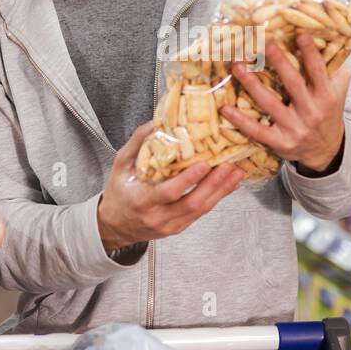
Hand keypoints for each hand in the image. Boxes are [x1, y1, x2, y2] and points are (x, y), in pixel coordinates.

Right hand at [97, 121, 244, 251]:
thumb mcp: (119, 165)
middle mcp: (157, 216)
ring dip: (221, 190)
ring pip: (201, 209)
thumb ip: (138, 143)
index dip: (189, 180)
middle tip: (230, 165)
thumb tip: (158, 121)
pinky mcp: (179, 228)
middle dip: (214, 184)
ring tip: (236, 172)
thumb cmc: (118, 192)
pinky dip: (216, 198)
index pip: (170, 192)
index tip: (205, 164)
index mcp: (141, 200)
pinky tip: (228, 185)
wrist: (114, 226)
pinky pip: (201, 213)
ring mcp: (170, 225)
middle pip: (192, 203)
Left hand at [221, 33, 350, 174]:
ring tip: (238, 67)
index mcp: (326, 98)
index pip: (318, 71)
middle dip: (279, 62)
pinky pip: (257, 130)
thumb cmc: (327, 115)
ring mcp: (294, 129)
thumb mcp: (338, 96)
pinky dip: (240, 120)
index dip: (310, 52)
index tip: (299, 34)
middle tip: (265, 44)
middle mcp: (311, 113)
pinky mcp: (280, 142)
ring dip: (252, 85)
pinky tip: (226, 108)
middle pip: (293, 83)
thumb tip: (338, 46)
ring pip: (270, 104)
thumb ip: (337, 74)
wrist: (326, 152)